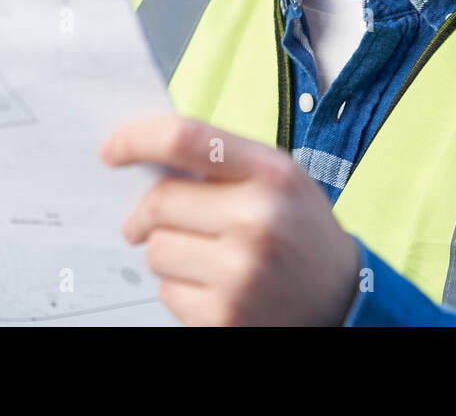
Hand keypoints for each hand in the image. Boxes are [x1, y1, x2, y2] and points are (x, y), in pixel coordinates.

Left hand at [99, 114, 360, 325]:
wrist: (345, 302)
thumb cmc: (299, 231)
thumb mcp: (278, 179)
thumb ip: (221, 161)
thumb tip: (142, 160)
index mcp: (271, 173)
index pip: (184, 138)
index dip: (136, 140)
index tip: (110, 151)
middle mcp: (258, 220)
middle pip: (159, 202)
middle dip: (146, 213)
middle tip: (146, 221)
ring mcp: (241, 273)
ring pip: (156, 251)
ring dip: (166, 253)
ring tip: (207, 258)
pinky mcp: (225, 318)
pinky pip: (166, 293)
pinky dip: (179, 290)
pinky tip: (216, 288)